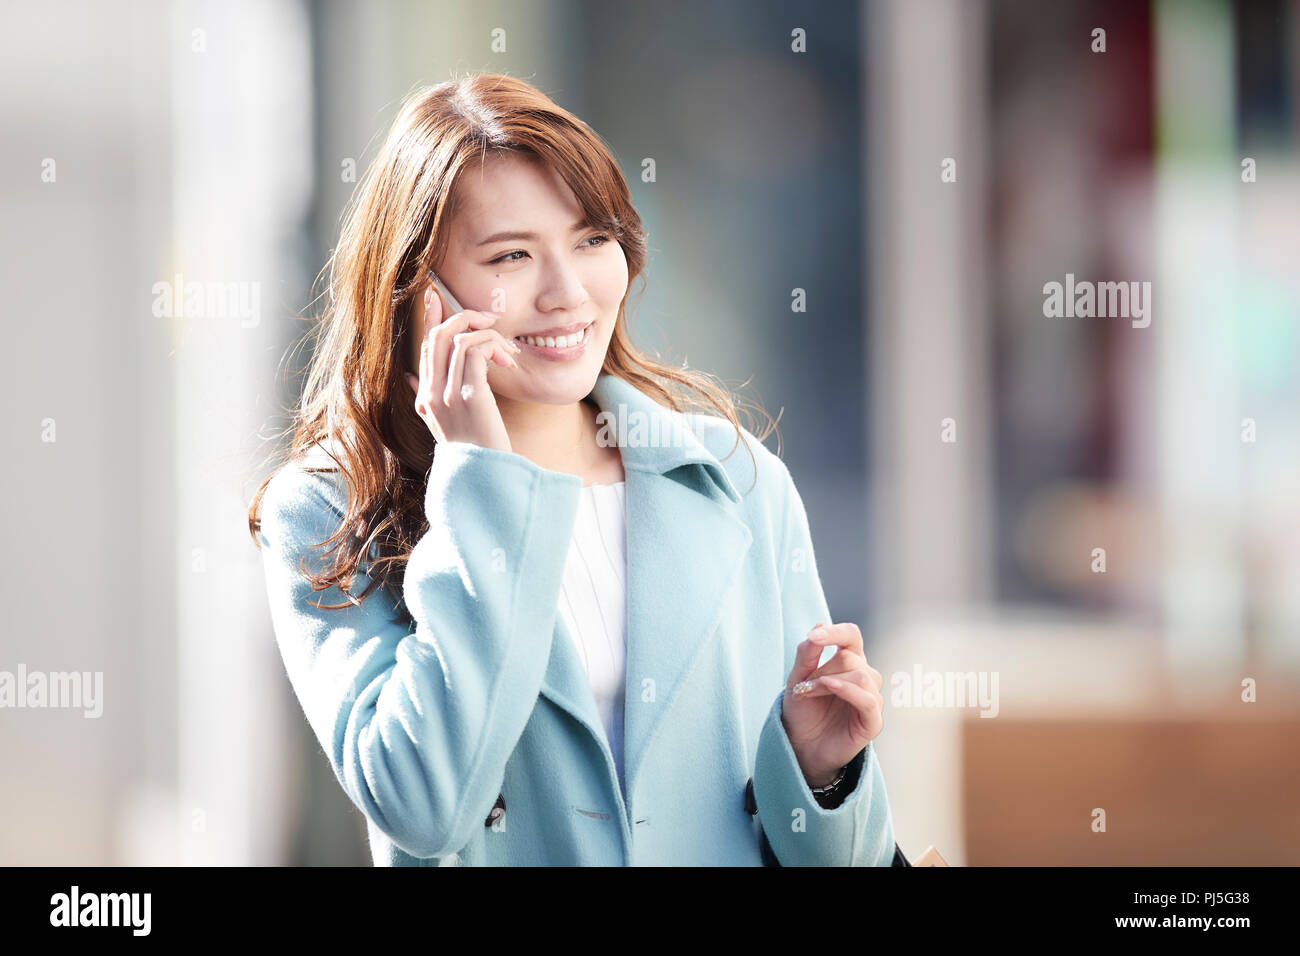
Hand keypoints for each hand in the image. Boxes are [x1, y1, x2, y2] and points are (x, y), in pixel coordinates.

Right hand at [406, 283, 519, 452]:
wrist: (487, 479)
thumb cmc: (477, 452)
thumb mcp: (447, 426)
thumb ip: (429, 399)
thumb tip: (410, 378)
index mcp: (425, 400)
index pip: (424, 349)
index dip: (431, 319)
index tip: (436, 296)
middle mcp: (430, 395)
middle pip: (437, 336)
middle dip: (464, 318)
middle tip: (491, 321)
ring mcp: (446, 395)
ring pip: (458, 339)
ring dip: (488, 335)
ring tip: (507, 352)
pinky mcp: (468, 395)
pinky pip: (474, 350)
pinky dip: (492, 345)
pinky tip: (506, 360)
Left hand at [780, 622, 883, 789]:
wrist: (799, 747)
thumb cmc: (802, 711)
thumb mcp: (797, 678)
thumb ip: (807, 652)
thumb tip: (820, 623)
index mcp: (849, 662)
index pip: (852, 635)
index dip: (836, 632)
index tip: (814, 636)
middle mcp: (864, 677)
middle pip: (851, 658)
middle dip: (821, 669)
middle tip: (801, 685)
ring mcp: (870, 699)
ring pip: (861, 676)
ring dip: (827, 681)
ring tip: (806, 693)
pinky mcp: (872, 722)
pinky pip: (869, 700)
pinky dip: (847, 690)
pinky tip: (828, 687)